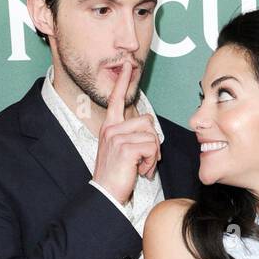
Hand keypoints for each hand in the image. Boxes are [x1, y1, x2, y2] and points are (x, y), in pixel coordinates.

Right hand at [93, 59, 159, 203]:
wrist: (105, 194)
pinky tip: (140, 171)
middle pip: (147, 121)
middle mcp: (112, 128)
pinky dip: (151, 162)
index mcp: (109, 127)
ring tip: (140, 167)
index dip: (123, 81)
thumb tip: (150, 133)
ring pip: (152, 136)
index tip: (127, 64)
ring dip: (153, 155)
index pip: (116, 99)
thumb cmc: (115, 176)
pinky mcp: (125, 148)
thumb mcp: (120, 151)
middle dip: (153, 143)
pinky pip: (151, 147)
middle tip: (145, 160)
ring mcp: (117, 137)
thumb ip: (131, 137)